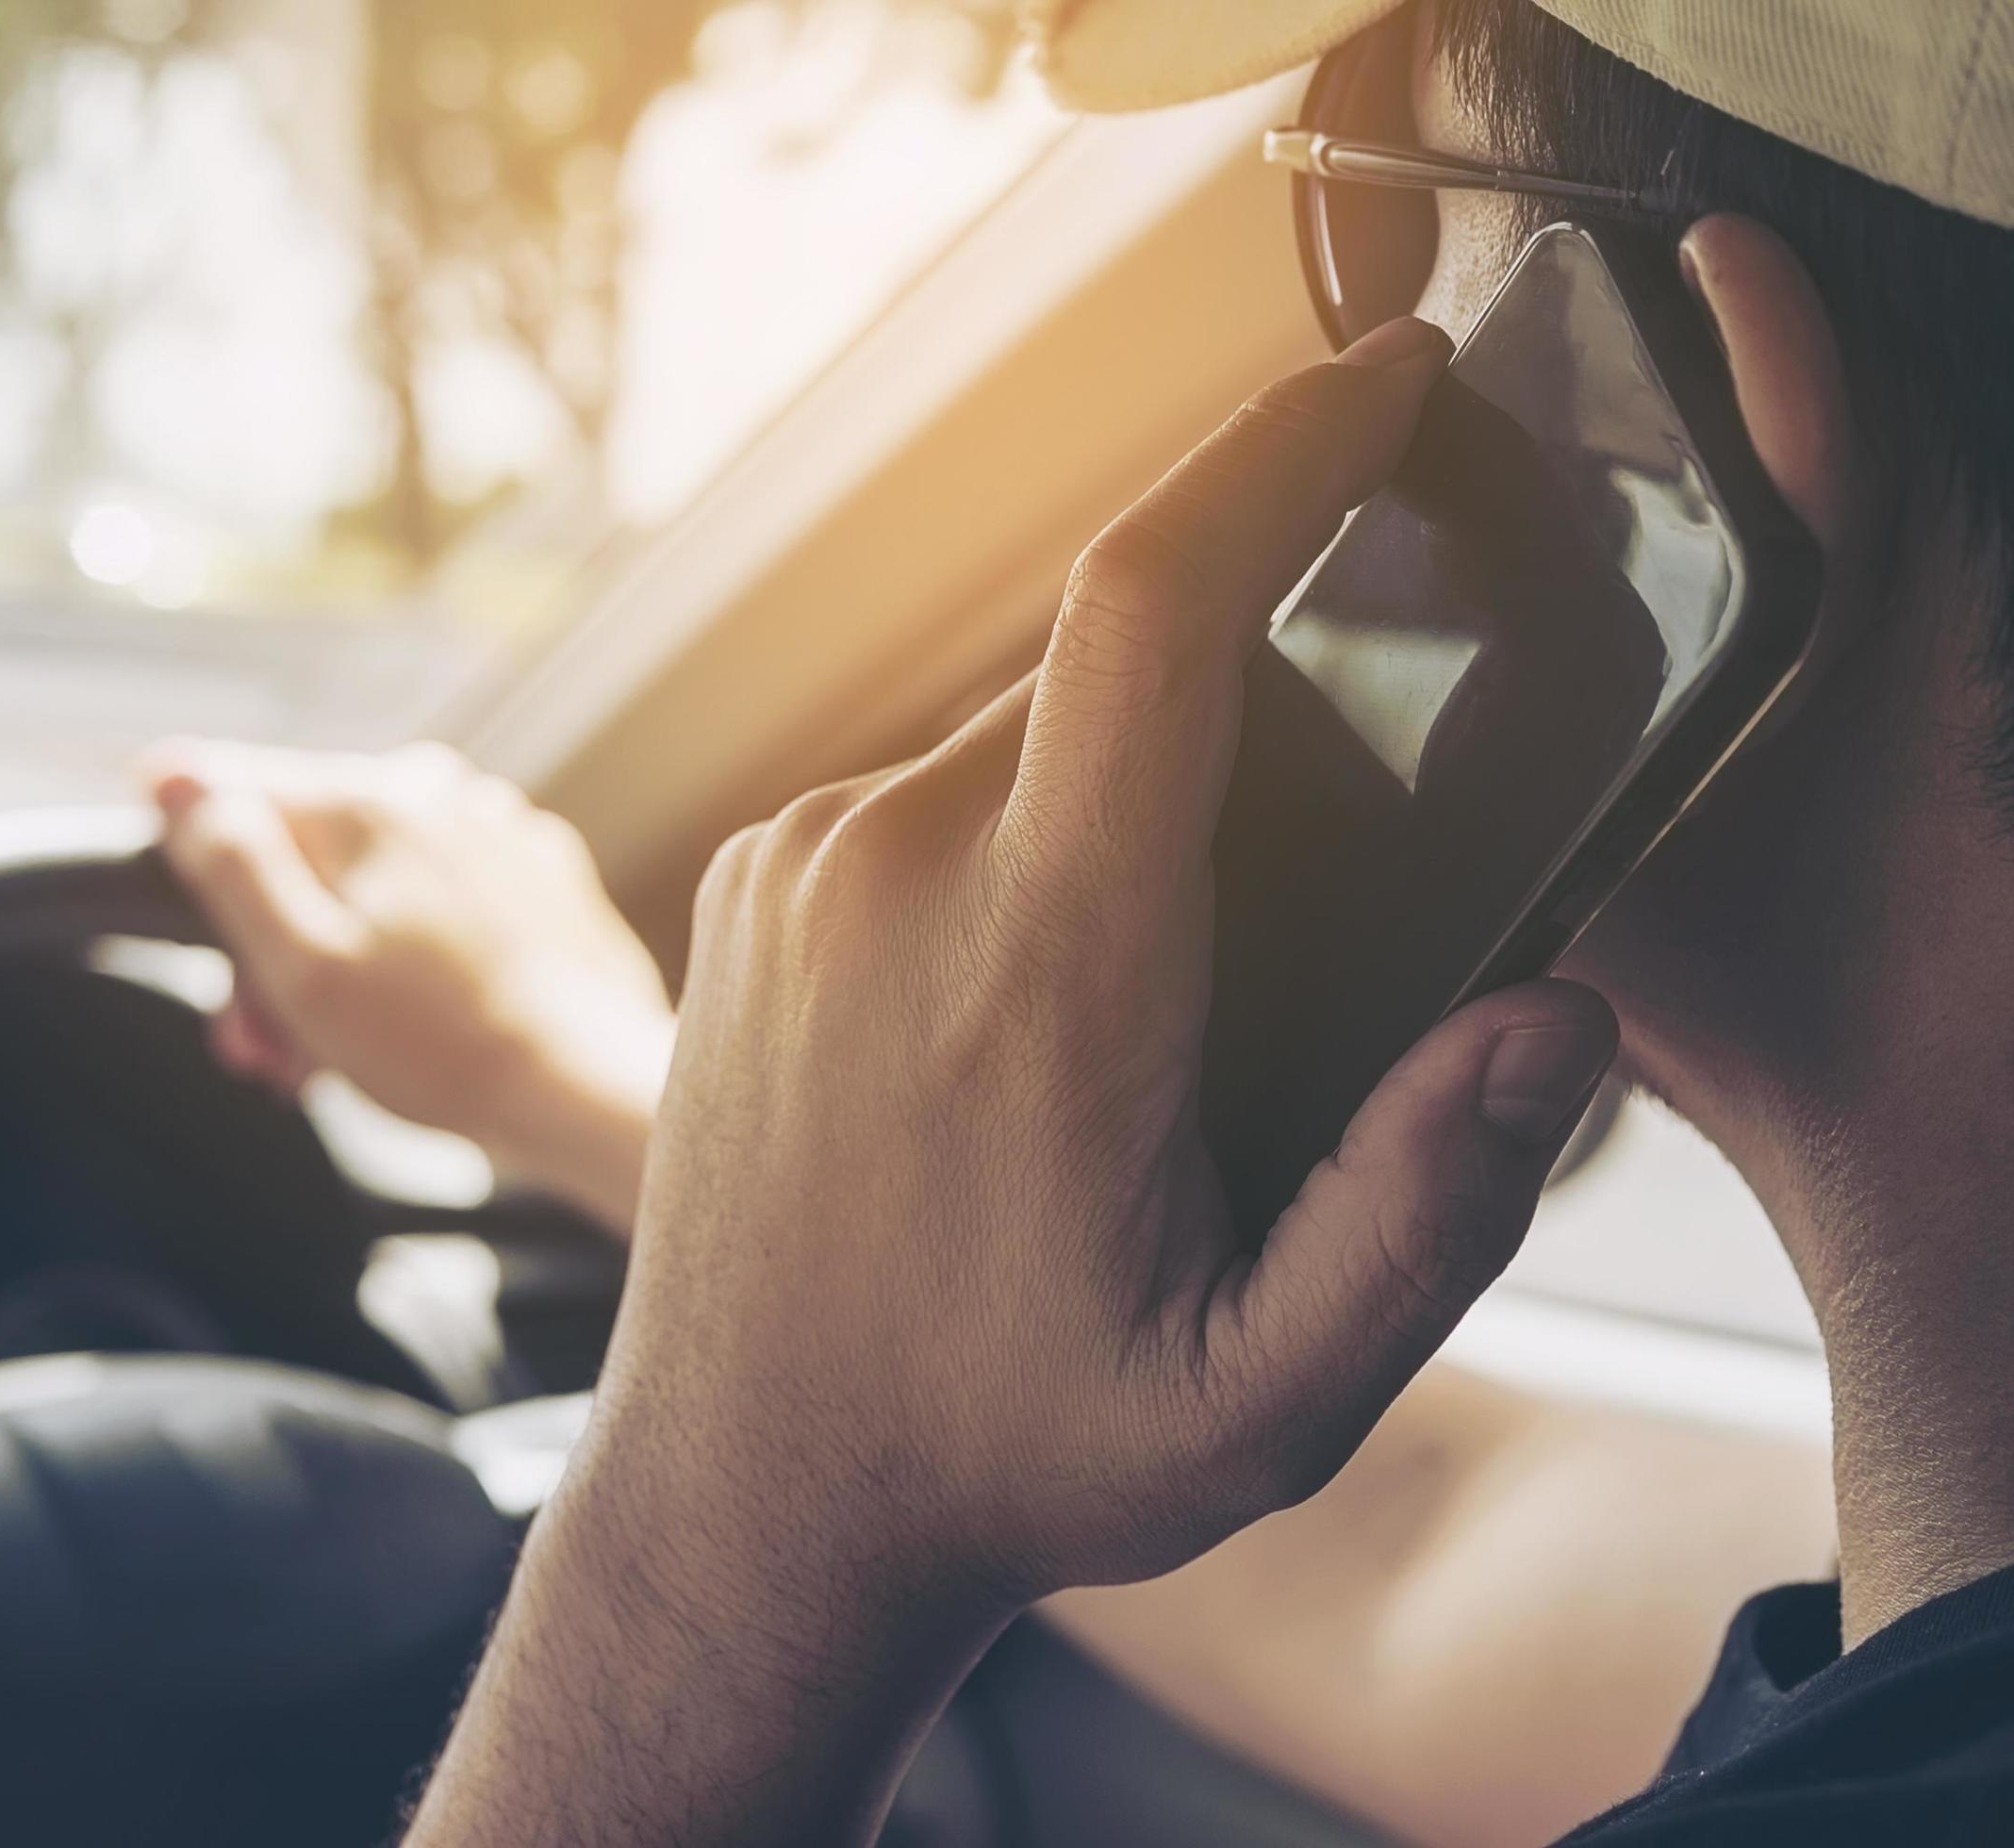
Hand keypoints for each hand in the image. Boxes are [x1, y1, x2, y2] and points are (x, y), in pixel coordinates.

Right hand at [144, 739, 671, 1227]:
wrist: (590, 1087)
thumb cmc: (441, 1045)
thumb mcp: (302, 968)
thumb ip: (232, 864)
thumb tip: (176, 780)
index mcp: (361, 803)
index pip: (226, 787)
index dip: (187, 855)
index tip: (191, 924)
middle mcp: (430, 791)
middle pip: (301, 848)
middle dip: (265, 943)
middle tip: (261, 1046)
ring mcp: (493, 829)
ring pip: (369, 878)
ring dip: (334, 956)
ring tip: (334, 1055)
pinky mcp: (537, 877)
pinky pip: (439, 896)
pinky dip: (408, 950)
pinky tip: (412, 1023)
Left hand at [407, 319, 1619, 1844]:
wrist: (748, 1492)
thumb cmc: (1004, 1448)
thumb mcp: (1256, 1402)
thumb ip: (1424, 1215)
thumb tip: (1551, 1016)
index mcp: (1038, 962)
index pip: (1153, 613)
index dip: (1277, 457)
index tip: (1382, 382)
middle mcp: (887, 870)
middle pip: (1111, 680)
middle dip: (1240, 716)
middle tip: (1301, 896)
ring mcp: (795, 868)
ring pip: (1019, 736)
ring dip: (1121, 799)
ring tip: (1157, 998)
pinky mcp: (749, 885)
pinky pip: (926, 790)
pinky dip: (1018, 832)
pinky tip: (1034, 996)